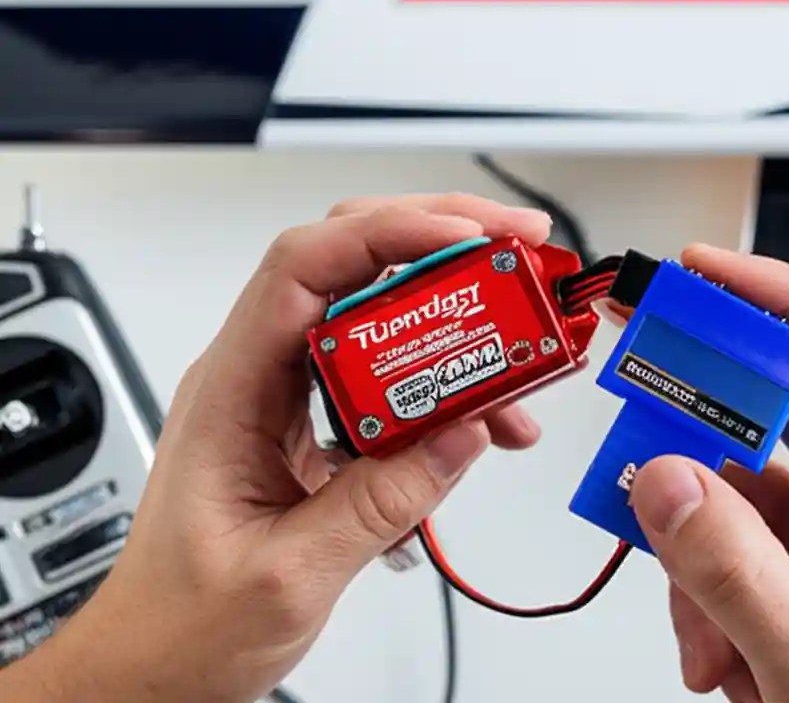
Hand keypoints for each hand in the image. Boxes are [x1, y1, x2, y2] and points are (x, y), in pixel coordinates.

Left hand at [0, 195, 552, 702]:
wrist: (156, 663)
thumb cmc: (184, 623)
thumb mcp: (288, 573)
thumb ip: (378, 502)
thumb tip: (465, 432)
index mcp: (231, 389)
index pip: (305, 267)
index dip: (391, 234)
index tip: (471, 240)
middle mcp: (260, 377)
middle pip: (353, 267)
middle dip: (444, 247)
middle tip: (521, 254)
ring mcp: (289, 399)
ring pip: (382, 321)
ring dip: (461, 326)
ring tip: (526, 359)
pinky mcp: (318, 429)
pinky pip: (391, 381)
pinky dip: (450, 388)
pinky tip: (488, 420)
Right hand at [629, 245, 788, 701]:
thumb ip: (737, 577)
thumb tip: (663, 481)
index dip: (786, 289)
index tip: (703, 274)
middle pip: (770, 402)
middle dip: (697, 420)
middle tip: (637, 422)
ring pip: (730, 484)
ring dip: (694, 549)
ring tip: (710, 636)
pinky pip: (727, 543)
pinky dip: (700, 592)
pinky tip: (717, 654)